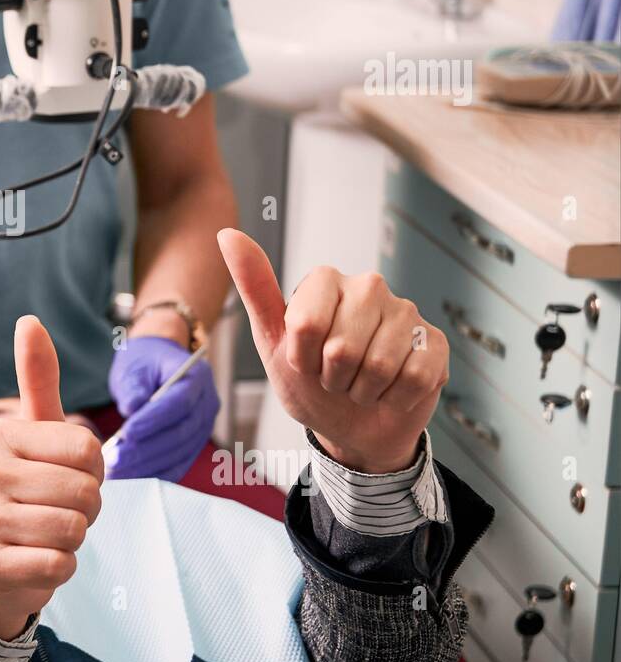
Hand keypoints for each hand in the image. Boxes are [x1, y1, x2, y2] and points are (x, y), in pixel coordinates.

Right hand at [0, 316, 104, 639]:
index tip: (62, 477)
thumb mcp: (36, 433)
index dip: (92, 472)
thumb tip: (29, 319)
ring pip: (74, 529)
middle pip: (85, 492)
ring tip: (45, 533)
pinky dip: (61, 566)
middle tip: (56, 509)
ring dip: (73, 538)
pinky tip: (37, 559)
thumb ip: (37, 378)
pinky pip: (60, 564)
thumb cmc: (27, 489)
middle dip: (85, 508)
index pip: (89, 452)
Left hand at [106, 336, 218, 480]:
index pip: (179, 403)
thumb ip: (133, 386)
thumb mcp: (134, 366)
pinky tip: (130, 477)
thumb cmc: (145, 362)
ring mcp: (204, 427)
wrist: (158, 365)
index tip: (126, 432)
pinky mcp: (194, 444)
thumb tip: (132, 410)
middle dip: (146, 449)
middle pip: (180, 433)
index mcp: (197, 377)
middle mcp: (207, 404)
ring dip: (147, 466)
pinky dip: (155, 473)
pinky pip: (178, 464)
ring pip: (179, 453)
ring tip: (115, 470)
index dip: (154, 420)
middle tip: (114, 459)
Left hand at [218, 229, 448, 473]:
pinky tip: (391, 391)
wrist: (351, 426)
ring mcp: (406, 311)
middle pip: (343, 348)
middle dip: (333, 378)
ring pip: (380, 365)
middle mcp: (368, 286)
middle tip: (334, 377)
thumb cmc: (309, 382)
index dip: (302, 358)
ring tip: (360, 384)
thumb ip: (254, 287)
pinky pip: (415, 377)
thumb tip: (228, 234)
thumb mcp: (272, 340)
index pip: (306, 324)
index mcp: (325, 281)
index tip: (303, 362)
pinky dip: (395, 398)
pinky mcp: (434, 341)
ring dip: (363, 391)